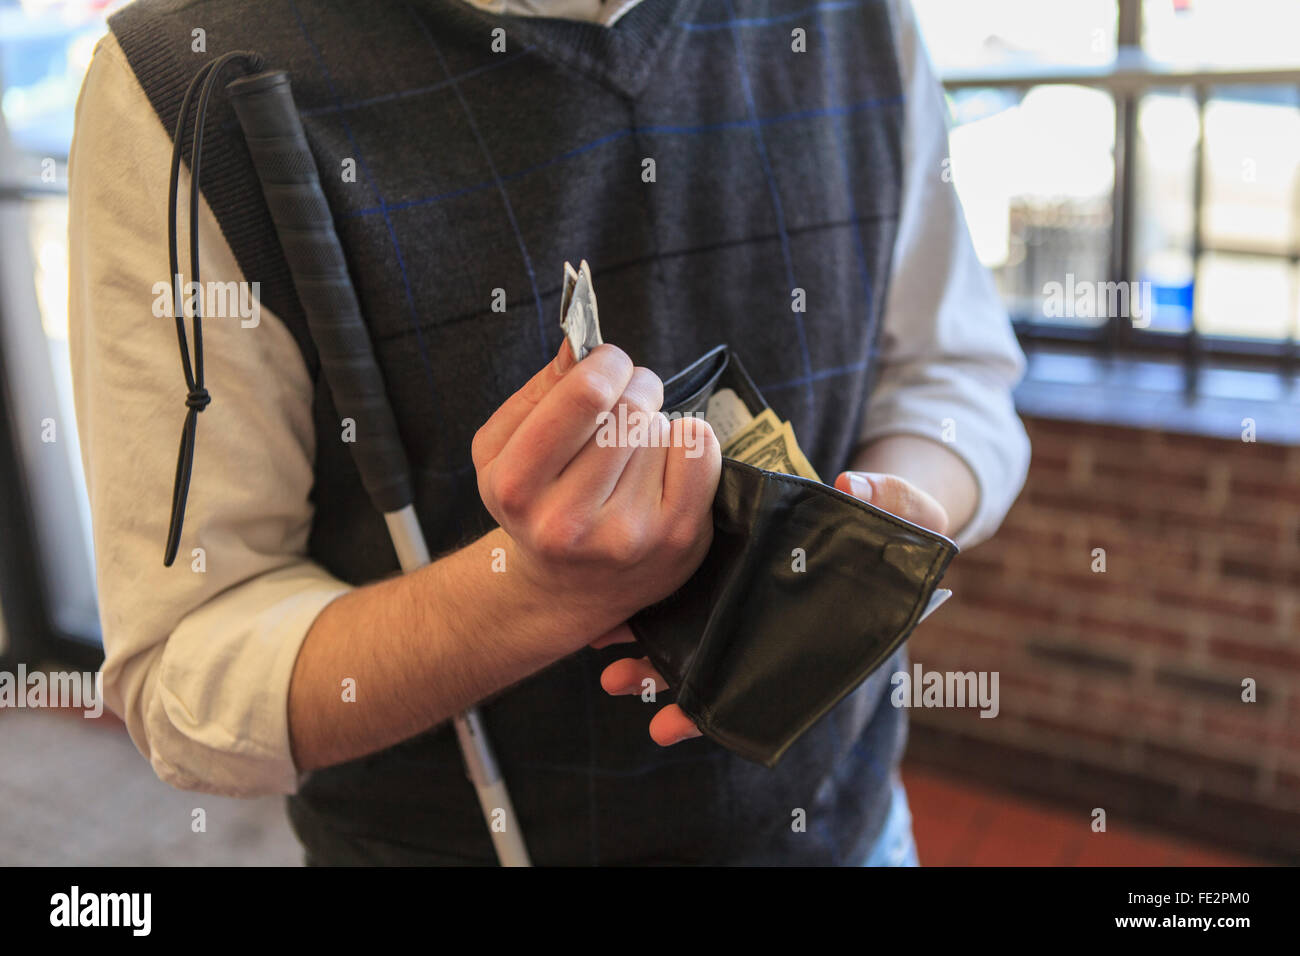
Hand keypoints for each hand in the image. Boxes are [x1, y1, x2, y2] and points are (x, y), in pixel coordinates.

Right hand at [473, 341, 720, 657]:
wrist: (565, 589)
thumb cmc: (538, 502)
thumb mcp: (505, 450)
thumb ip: (539, 391)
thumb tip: (579, 345)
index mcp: (516, 487)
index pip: (585, 395)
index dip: (606, 363)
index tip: (607, 366)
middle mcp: (568, 521)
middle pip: (630, 408)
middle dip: (635, 387)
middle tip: (628, 401)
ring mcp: (627, 535)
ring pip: (661, 428)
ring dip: (652, 424)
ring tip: (631, 453)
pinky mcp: (674, 540)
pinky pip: (700, 451)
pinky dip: (689, 440)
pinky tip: (664, 464)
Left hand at [594, 468, 949, 747]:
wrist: (869, 500)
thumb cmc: (895, 522)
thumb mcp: (914, 512)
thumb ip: (898, 503)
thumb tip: (852, 485)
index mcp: (808, 632)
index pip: (757, 684)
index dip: (712, 708)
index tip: (669, 722)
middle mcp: (766, 624)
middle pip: (708, 664)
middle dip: (660, 678)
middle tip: (617, 681)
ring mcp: (741, 599)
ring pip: (684, 633)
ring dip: (639, 646)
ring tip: (601, 654)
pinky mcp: (720, 564)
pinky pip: (676, 592)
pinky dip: (642, 606)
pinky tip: (607, 612)